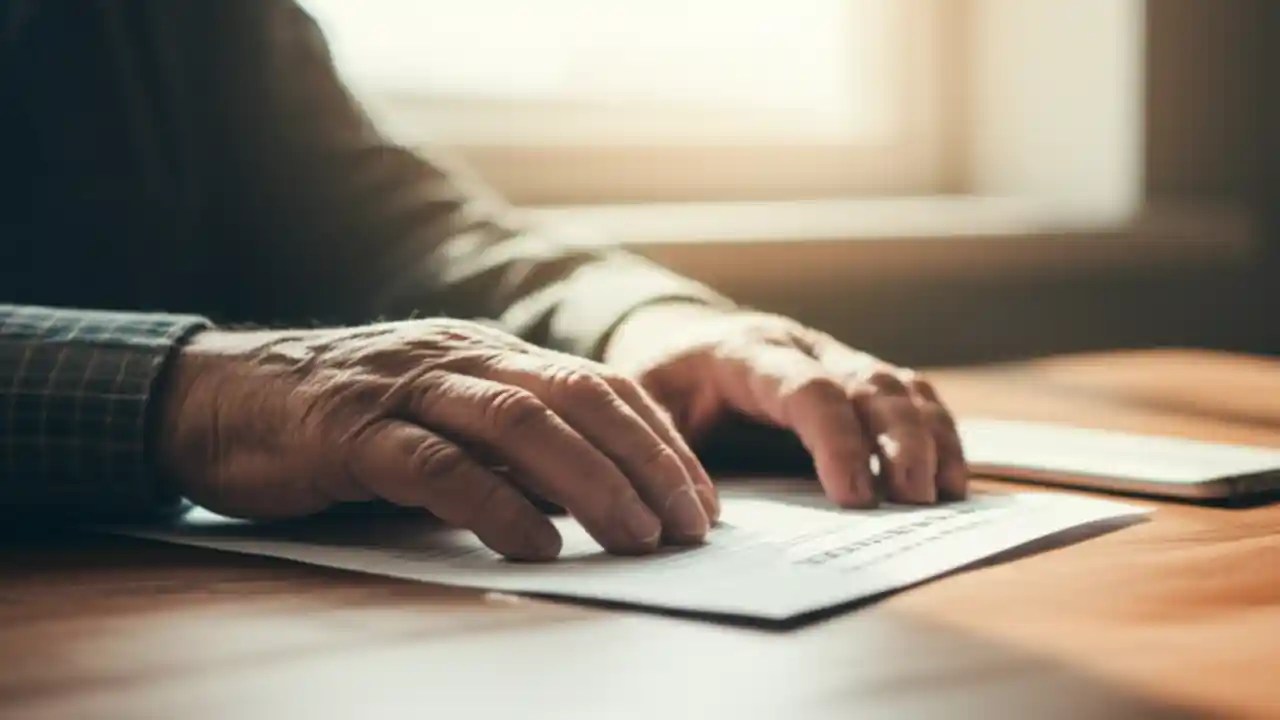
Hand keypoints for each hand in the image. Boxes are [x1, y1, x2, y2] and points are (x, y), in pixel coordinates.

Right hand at [157, 319, 714, 560]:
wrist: (221, 397)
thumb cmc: (344, 419)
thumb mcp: (442, 421)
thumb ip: (508, 447)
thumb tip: (596, 497)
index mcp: (489, 356)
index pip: (601, 388)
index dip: (661, 443)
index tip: (702, 501)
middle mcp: (459, 360)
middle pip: (578, 399)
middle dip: (647, 462)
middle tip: (689, 526)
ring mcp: (406, 390)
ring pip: (521, 423)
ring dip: (593, 482)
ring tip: (638, 537)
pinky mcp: (352, 432)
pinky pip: (437, 466)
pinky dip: (495, 505)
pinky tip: (537, 546)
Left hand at [604, 304, 967, 507]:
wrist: (677, 342)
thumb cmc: (661, 383)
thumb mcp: (639, 405)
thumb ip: (657, 445)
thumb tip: (695, 508)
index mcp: (743, 353)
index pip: (805, 390)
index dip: (836, 442)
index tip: (854, 498)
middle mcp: (801, 347)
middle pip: (867, 383)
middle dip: (899, 442)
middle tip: (915, 500)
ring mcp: (835, 358)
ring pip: (898, 385)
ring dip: (928, 438)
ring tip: (943, 495)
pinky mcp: (854, 379)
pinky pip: (910, 396)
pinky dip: (937, 433)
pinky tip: (951, 477)